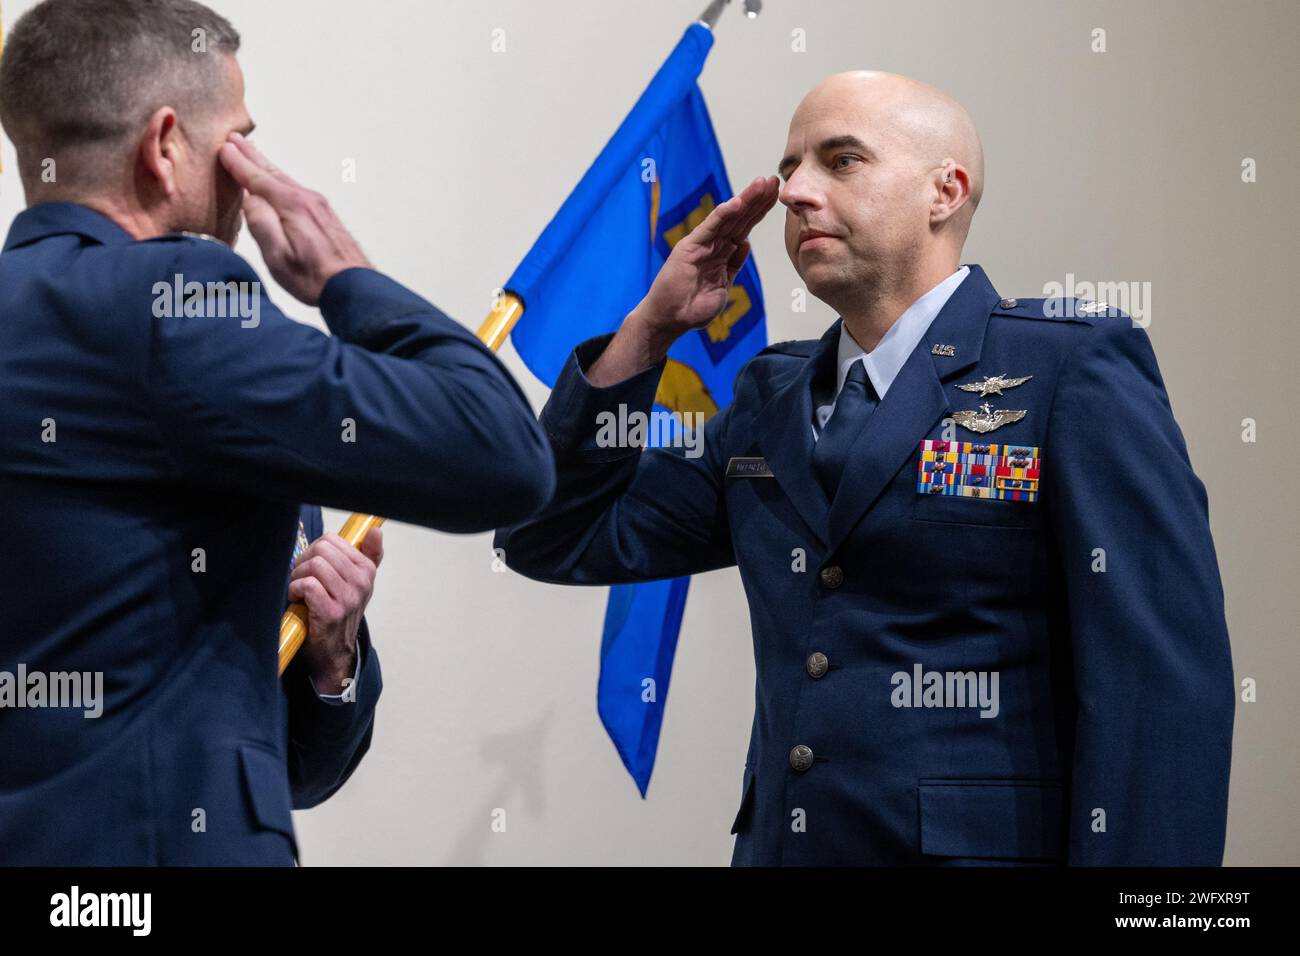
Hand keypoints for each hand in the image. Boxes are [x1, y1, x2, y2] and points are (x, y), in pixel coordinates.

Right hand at [218, 132, 371, 305]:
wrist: (355, 286)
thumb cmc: (314, 277)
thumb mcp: (278, 256)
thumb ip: (261, 224)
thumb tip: (249, 198)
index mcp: (291, 205)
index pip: (257, 178)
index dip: (238, 163)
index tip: (223, 148)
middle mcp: (307, 199)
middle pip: (272, 172)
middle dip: (251, 156)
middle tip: (234, 139)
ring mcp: (319, 206)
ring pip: (285, 179)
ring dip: (266, 165)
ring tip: (252, 154)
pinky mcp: (326, 216)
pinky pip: (296, 189)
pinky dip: (281, 179)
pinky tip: (278, 182)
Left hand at [287, 528, 383, 694]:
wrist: (333, 653)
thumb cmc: (339, 613)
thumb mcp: (357, 584)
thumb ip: (367, 556)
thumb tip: (376, 531)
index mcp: (367, 570)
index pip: (333, 540)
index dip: (315, 551)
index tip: (313, 568)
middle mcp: (361, 582)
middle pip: (321, 549)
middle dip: (303, 562)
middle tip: (301, 579)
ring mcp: (348, 598)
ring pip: (314, 566)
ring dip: (297, 577)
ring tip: (299, 590)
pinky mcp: (332, 612)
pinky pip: (308, 585)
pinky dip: (295, 590)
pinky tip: (298, 600)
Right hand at [587, 175, 779, 386]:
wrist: (670, 320)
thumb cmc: (693, 308)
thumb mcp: (723, 286)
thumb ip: (733, 265)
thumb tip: (744, 244)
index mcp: (721, 254)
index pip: (744, 228)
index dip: (759, 212)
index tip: (775, 196)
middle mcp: (712, 245)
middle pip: (739, 219)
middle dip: (757, 200)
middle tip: (774, 180)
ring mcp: (701, 245)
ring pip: (727, 219)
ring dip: (745, 201)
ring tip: (761, 184)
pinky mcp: (689, 248)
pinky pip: (709, 228)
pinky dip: (722, 215)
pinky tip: (736, 203)